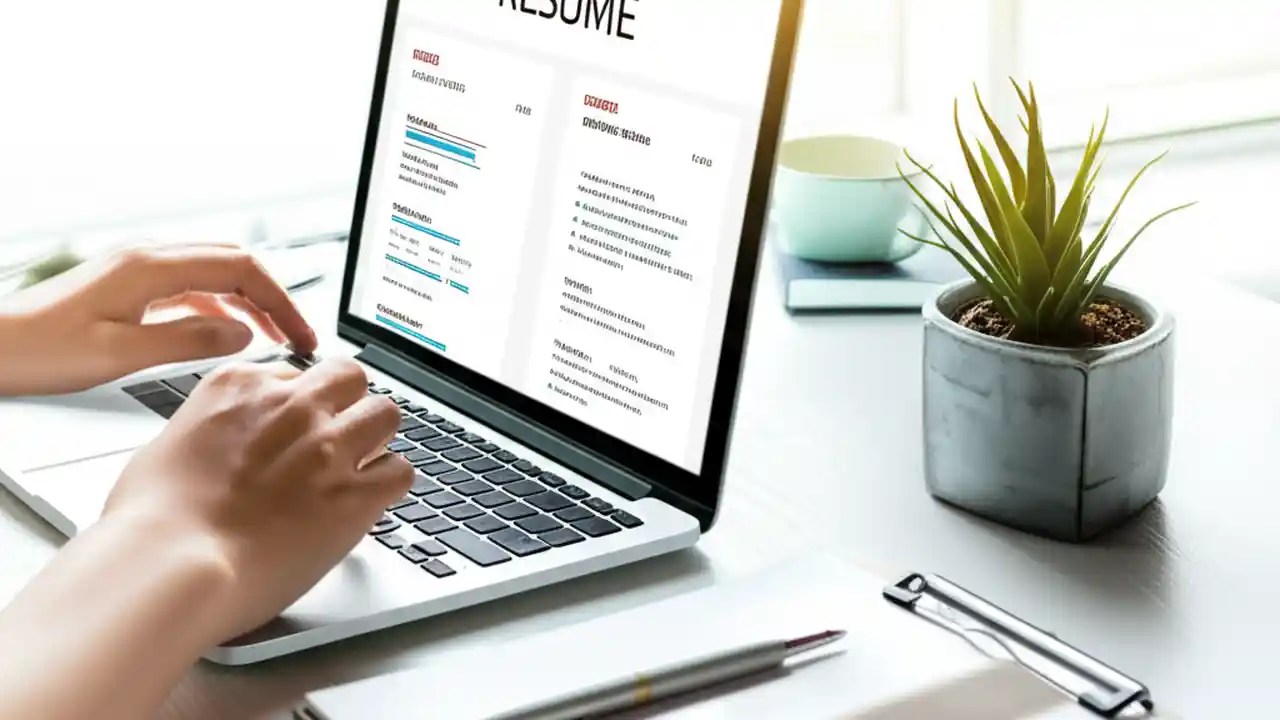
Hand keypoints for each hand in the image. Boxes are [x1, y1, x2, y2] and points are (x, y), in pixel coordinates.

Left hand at [0, 244, 316, 395]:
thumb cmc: (39, 350)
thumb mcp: (120, 355)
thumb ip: (188, 341)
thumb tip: (243, 335)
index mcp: (150, 268)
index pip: (241, 269)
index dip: (281, 300)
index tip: (301, 333)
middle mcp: (147, 260)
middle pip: (234, 264)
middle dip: (274, 297)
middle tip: (298, 336)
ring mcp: (138, 271)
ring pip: (215, 274)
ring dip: (250, 303)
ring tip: (274, 337)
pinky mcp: (130, 288)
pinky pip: (191, 288)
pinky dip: (221, 308)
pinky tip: (227, 333)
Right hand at [103, 358, 412, 640]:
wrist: (170, 563)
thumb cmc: (152, 519)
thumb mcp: (166, 444)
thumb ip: (209, 430)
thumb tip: (219, 444)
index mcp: (241, 386)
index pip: (295, 372)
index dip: (301, 403)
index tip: (298, 424)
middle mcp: (292, 406)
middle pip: (350, 377)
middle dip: (348, 404)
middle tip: (338, 436)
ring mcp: (329, 447)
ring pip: (386, 415)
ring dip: (376, 439)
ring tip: (361, 465)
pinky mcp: (355, 494)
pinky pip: (401, 471)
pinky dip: (390, 484)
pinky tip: (370, 500)